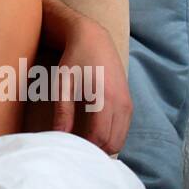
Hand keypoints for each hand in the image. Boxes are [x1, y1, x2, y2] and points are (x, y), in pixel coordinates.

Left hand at [52, 14, 132, 153]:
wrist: (94, 38)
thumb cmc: (74, 59)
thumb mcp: (63, 83)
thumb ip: (63, 111)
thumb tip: (59, 137)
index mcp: (104, 98)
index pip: (99, 137)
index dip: (84, 148)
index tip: (68, 149)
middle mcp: (121, 103)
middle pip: (112, 143)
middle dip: (94, 151)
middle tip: (74, 149)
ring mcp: (128, 104)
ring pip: (120, 140)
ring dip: (103, 146)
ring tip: (82, 142)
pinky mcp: (128, 103)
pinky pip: (123, 130)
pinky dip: (110, 137)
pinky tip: (92, 133)